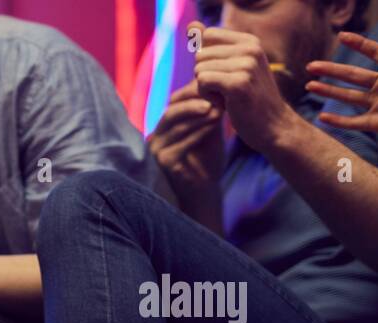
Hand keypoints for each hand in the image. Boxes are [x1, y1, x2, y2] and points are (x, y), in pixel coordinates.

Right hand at [148, 79, 225, 204]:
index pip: (176, 100)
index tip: (218, 84)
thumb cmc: (208, 156)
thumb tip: (220, 80)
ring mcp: (157, 149)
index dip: (195, 90)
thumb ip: (210, 109)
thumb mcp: (209, 127)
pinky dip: (198, 132)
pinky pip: (181, 143)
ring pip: (176, 124)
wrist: (206, 186)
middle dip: (195, 100)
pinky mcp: (164, 162)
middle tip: (217, 94)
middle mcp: (157, 134)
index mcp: (166, 124)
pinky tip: (214, 126)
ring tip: (219, 109)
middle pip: (172, 109)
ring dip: (199, 115)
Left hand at [192, 22, 296, 152]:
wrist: (272, 126)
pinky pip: (202, 82)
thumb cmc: (248, 99)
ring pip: (199, 70)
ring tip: (229, 97)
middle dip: (205, 76)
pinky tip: (226, 104)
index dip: (207, 59)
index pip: (208, 36)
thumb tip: (190, 26)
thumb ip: (209, 46)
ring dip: (206, 89)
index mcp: (250, 41)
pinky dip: (208, 96)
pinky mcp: (238, 83)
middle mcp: (250, 48)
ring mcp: (246, 65)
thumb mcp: (229, 68)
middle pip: (200, 55)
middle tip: (227, 90)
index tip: (226, 74)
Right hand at [307, 32, 377, 139]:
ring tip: (310, 87)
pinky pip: (356, 122)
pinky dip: (339, 121)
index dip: (359, 44)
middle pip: (354, 74)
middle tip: (311, 66)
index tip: (341, 36)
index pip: (376, 53)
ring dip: (329, 92)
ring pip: (350, 97)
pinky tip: (323, 118)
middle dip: (332, 70)